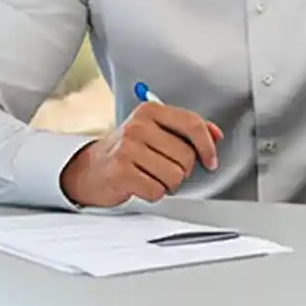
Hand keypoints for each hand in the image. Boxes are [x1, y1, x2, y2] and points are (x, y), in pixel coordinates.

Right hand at [59, 102, 222, 207]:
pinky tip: (142, 185)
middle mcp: (138, 126)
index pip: (191, 124)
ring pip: (174, 176)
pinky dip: (154, 194)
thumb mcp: (154, 132)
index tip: (211, 161)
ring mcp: (127, 148)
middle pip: (186, 155)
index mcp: (149, 111)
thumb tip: (215, 135)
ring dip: (168, 184)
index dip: (207, 146)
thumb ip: (185, 131)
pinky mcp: (120, 172)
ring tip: (152, 177)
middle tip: (166, 170)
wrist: (89, 169)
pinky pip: (157, 190)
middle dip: (182, 170)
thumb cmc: (126, 151)